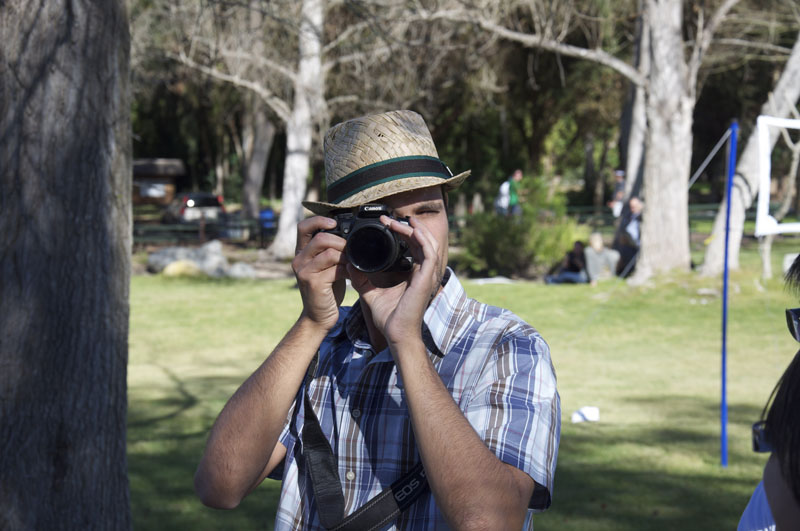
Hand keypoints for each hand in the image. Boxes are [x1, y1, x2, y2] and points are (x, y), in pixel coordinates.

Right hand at [292, 216, 347, 329]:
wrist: (318, 317)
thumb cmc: (326, 290)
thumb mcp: (326, 267)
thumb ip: (331, 251)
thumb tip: (350, 236)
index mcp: (301, 252)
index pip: (303, 226)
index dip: (319, 220)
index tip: (335, 223)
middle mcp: (298, 259)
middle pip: (320, 237)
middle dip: (341, 241)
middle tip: (352, 250)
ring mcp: (304, 271)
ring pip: (329, 251)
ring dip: (346, 254)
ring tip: (352, 261)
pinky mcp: (313, 282)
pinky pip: (335, 268)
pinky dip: (347, 268)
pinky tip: (351, 273)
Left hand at [349, 215, 442, 347]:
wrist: (396, 333)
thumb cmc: (389, 317)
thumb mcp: (370, 291)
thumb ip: (362, 277)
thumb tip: (350, 263)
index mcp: (414, 273)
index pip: (414, 246)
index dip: (403, 232)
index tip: (386, 224)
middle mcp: (423, 272)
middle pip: (423, 241)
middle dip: (408, 226)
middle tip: (390, 219)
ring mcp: (427, 275)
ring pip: (429, 243)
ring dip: (415, 229)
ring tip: (400, 220)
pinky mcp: (427, 279)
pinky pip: (430, 253)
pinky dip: (423, 239)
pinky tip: (412, 229)